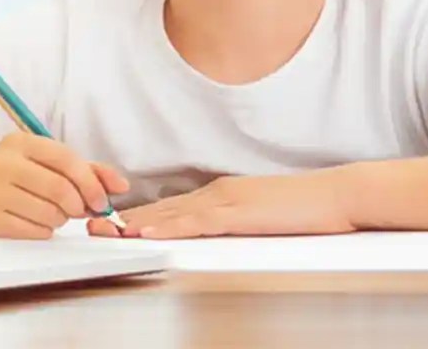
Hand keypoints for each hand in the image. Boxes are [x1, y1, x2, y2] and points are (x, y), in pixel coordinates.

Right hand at [0, 132, 129, 238]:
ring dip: (60, 219)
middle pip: (60, 190)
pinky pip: (34, 230)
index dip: (90, 182)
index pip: (66, 159)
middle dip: (77, 206)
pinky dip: (43, 230)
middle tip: (77, 210)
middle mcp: (3, 163)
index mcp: (20, 142)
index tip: (101, 200)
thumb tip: (120, 185)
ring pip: (50, 214)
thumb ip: (83, 169)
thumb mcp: (39, 162)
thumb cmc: (8, 176)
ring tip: (50, 213)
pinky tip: (34, 221)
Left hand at [87, 169, 355, 238]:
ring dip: (136, 222)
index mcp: (221, 194)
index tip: (111, 224)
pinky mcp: (238, 213)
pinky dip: (167, 227)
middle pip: (162, 207)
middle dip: (126, 218)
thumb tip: (215, 234)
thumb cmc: (305, 210)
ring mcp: (226, 201)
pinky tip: (146, 232)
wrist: (336, 196)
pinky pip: (195, 222)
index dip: (139, 215)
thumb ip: (234, 222)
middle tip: (91, 225)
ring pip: (171, 213)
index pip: (171, 207)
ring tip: (105, 231)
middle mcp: (216, 193)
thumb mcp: (260, 216)